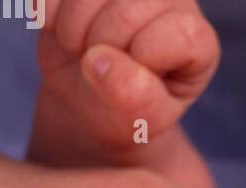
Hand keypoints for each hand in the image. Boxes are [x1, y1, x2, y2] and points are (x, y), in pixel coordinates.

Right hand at [28, 0, 218, 187]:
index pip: (180, 34)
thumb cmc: (127, 110)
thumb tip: (99, 61)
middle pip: (127, 11)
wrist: (90, 98)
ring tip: (83, 51)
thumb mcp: (142, 118)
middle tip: (101, 67)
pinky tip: (62, 33)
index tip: (136, 80)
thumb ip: (135, 97)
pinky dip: (47, 14)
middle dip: (103, 48)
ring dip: (72, 30)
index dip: (145, 60)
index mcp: (198, 39)